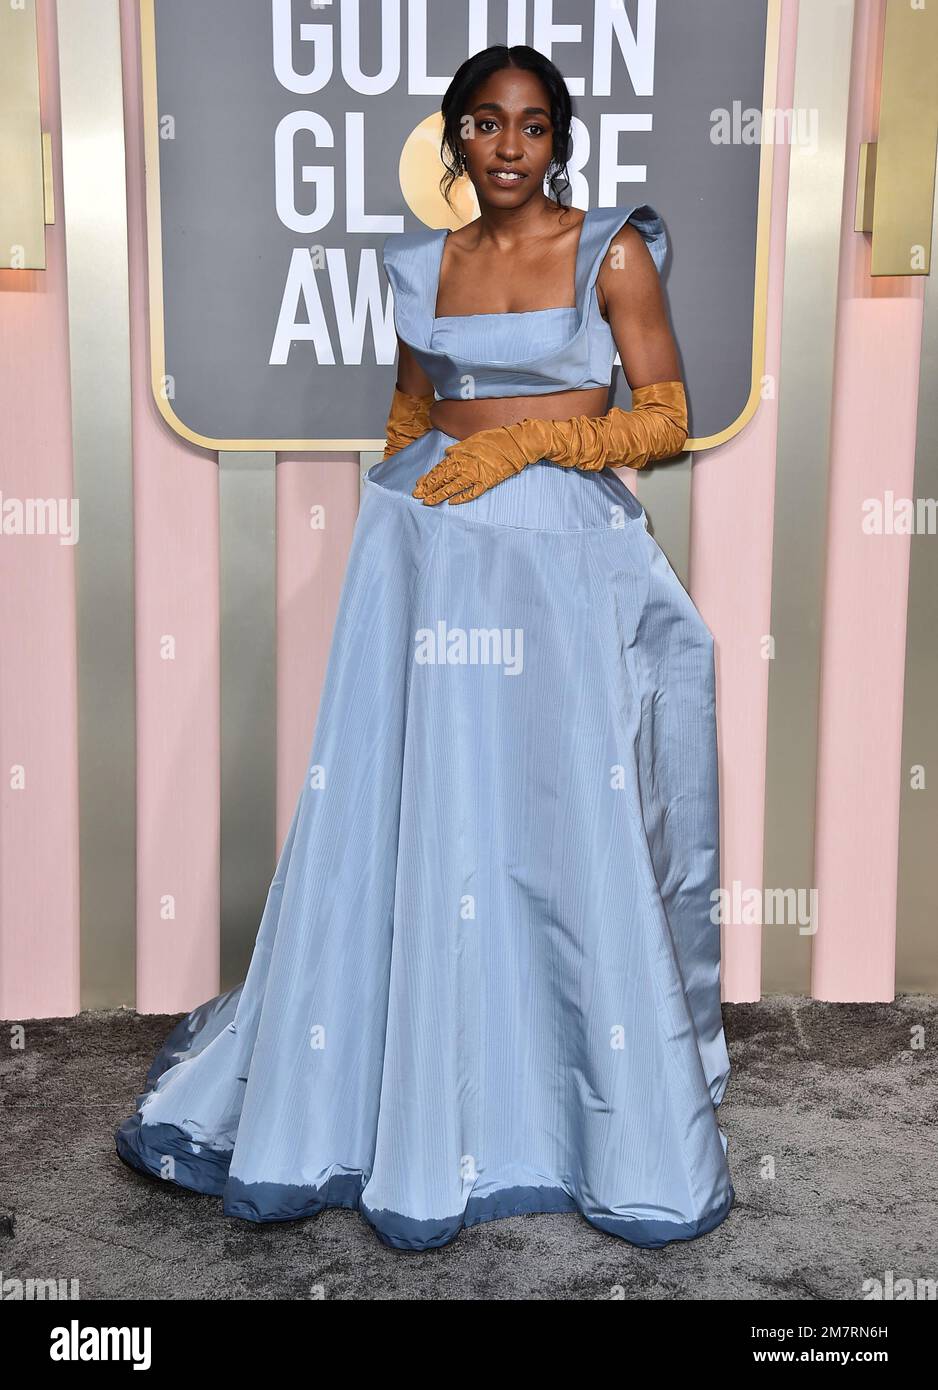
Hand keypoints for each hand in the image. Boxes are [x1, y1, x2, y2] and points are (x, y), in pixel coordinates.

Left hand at [413, 418, 556, 504]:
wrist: (516, 443)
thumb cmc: (495, 439)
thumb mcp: (473, 440)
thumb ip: (459, 449)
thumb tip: (447, 454)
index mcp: (461, 455)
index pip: (440, 468)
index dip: (428, 478)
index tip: (418, 485)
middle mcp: (466, 465)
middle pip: (443, 479)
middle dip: (429, 488)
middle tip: (417, 496)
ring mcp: (476, 475)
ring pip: (453, 487)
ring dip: (439, 495)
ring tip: (428, 502)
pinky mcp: (487, 482)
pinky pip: (472, 492)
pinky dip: (462, 497)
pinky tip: (452, 503)